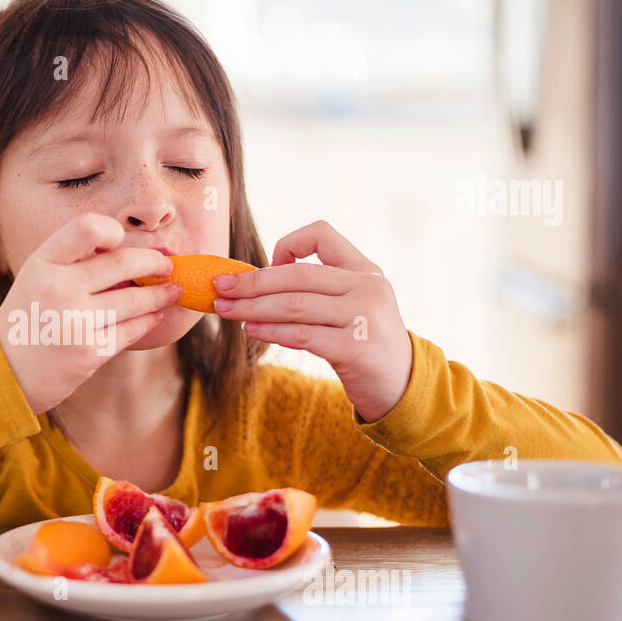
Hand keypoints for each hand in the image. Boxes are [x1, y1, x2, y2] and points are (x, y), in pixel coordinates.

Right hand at [0, 212, 181, 413]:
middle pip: (122, 262)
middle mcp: (58, 287)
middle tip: (168, 263)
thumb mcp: (38, 277)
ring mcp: (75, 320)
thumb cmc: (30, 317)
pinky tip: (154, 315)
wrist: (6, 369)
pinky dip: (148, 320)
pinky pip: (131, 330)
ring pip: (135, 299)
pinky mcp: (89, 351)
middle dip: (154, 262)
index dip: (111, 231)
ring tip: (173, 290)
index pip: (86, 228)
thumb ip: (75, 262)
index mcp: (43, 262)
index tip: (122, 241)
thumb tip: (136, 252)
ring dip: (161, 294)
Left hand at [212, 220, 412, 421]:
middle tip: (220, 287)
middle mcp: (368, 287)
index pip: (322, 234)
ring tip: (227, 310)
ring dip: (253, 306)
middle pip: (297, 274)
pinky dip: (271, 331)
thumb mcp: (351, 306)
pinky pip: (302, 334)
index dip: (289, 243)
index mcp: (365, 269)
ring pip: (294, 304)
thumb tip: (257, 281)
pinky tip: (251, 329)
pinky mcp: (355, 348)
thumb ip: (318, 290)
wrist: (401, 386)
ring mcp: (363, 316)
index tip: (267, 263)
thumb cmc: (364, 343)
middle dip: (252, 281)